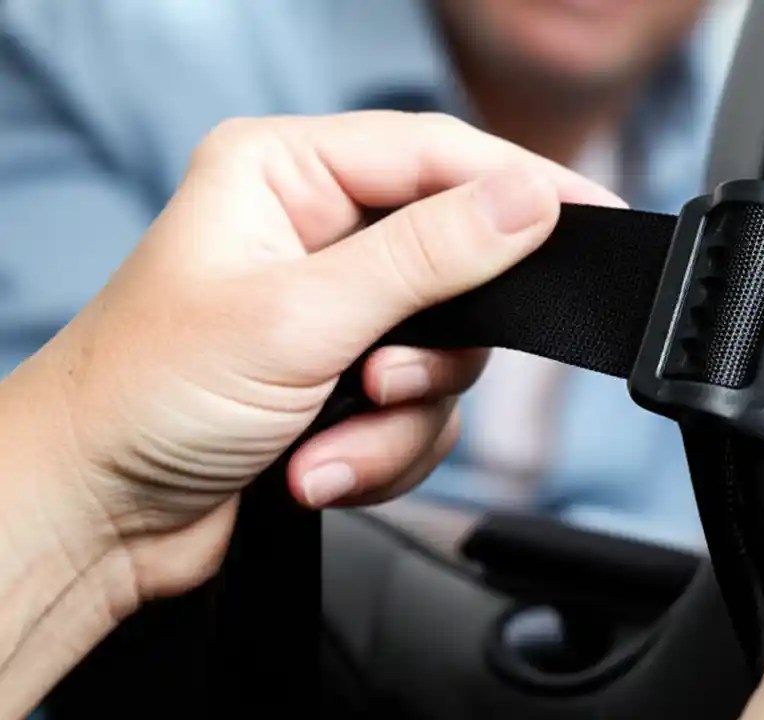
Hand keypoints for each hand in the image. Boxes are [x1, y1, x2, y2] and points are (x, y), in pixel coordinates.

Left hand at [2, 111, 620, 606]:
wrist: (92, 520)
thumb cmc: (144, 398)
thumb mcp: (300, 315)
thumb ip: (429, 255)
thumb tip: (530, 200)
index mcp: (285, 173)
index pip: (437, 153)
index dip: (520, 183)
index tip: (593, 215)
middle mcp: (315, 232)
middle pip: (456, 261)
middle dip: (429, 348)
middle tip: (383, 381)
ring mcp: (334, 311)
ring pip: (446, 353)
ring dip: (396, 418)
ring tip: (326, 442)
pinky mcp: (345, 381)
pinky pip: (421, 413)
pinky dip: (380, 454)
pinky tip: (315, 471)